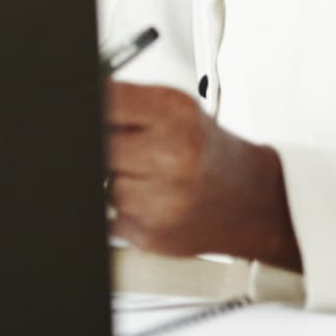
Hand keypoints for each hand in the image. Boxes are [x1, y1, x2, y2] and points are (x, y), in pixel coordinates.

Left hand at [105, 82, 301, 270]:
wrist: (253, 202)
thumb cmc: (209, 153)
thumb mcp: (177, 110)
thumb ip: (128, 100)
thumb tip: (83, 100)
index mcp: (176, 116)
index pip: (109, 101)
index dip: (96, 109)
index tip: (94, 114)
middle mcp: (173, 157)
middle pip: (100, 146)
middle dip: (108, 148)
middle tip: (129, 150)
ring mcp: (163, 201)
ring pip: (104, 185)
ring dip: (117, 182)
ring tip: (147, 178)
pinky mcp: (151, 236)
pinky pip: (110, 217)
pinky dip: (123, 211)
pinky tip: (151, 202)